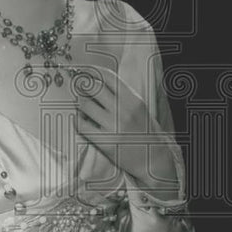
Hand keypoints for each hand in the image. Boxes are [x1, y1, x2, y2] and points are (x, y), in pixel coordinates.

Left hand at [74, 66, 177, 196]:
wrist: (154, 160)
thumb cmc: (146, 133)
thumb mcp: (140, 109)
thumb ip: (123, 95)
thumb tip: (100, 83)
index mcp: (133, 100)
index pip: (108, 77)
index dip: (92, 71)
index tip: (84, 71)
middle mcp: (123, 110)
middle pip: (93, 87)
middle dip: (82, 84)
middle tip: (77, 86)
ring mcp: (113, 126)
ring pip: (85, 104)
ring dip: (79, 102)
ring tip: (81, 104)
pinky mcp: (105, 142)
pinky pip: (82, 125)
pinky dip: (78, 120)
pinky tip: (81, 121)